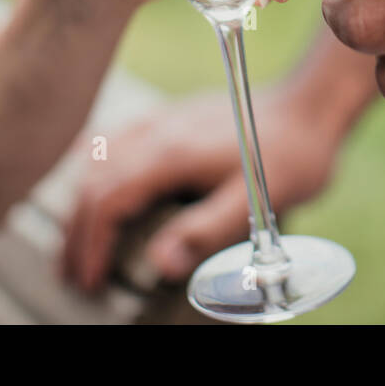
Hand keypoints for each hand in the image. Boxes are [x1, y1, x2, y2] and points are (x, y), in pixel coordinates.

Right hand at [61, 89, 343, 291]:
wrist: (309, 106)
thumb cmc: (290, 156)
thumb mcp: (254, 200)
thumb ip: (205, 230)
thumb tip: (161, 264)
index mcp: (171, 154)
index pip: (108, 201)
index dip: (91, 244)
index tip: (89, 279)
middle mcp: (158, 132)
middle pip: (94, 182)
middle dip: (77, 232)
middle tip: (75, 275)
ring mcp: (162, 119)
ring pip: (98, 160)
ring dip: (82, 204)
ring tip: (78, 244)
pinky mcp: (171, 116)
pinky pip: (115, 140)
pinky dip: (94, 170)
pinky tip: (93, 183)